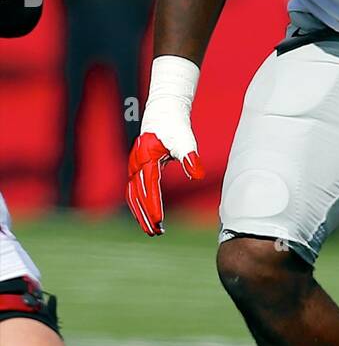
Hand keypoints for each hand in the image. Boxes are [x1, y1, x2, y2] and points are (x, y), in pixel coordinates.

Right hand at [126, 57, 203, 234]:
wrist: (164, 111)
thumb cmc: (175, 126)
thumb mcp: (185, 141)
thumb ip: (190, 158)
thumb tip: (197, 173)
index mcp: (146, 159)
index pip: (149, 188)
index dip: (153, 206)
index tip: (159, 222)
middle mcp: (136, 164)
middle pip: (137, 196)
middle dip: (145, 216)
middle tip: (156, 233)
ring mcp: (134, 166)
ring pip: (133, 195)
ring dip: (141, 213)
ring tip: (153, 230)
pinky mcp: (137, 167)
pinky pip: (134, 190)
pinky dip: (140, 204)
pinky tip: (149, 214)